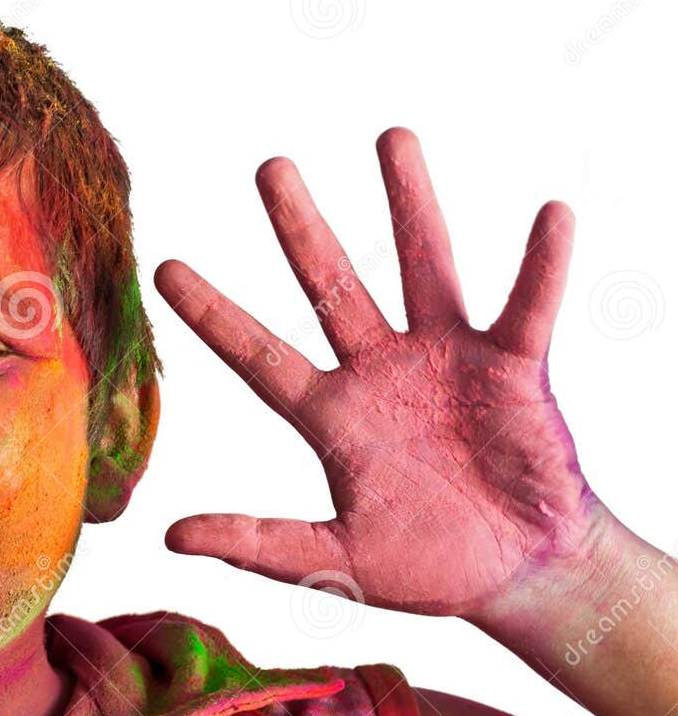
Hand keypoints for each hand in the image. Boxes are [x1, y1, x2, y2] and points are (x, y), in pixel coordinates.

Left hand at [152, 128, 596, 619]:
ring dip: (409, 204)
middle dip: (300, 227)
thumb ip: (257, 544)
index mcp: (330, 416)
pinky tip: (551, 215)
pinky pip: (526, 306)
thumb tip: (170, 536)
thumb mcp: (334, 561)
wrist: (522, 577)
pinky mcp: (512, 368)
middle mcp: (379, 373)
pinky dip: (540, 265)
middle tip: (268, 166)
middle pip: (330, 286)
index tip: (165, 267)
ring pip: (422, 267)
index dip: (213, 313)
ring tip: (390, 137)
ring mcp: (445, 362)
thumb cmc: (430, 567)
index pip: (257, 353)